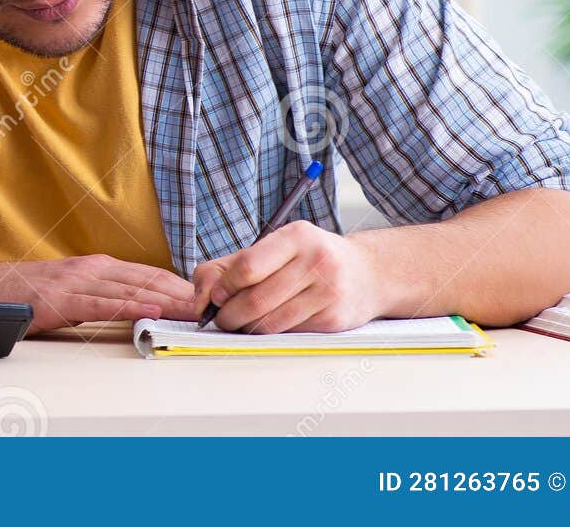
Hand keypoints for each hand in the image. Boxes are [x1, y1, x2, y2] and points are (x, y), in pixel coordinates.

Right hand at [0, 254, 197, 332]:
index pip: (149, 274)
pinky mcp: (62, 300)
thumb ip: (102, 294)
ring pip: (132, 289)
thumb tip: (137, 307)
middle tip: (214, 304)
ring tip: (196, 310)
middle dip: (184, 292)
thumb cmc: (26, 293)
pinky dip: (130, 307)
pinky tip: (152, 310)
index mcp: (96, 266)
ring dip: (168, 300)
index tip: (207, 298)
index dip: (181, 285)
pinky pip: (102, 304)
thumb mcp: (71, 289)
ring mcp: (76, 282)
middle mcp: (91, 268)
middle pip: (148, 278)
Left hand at [192, 221, 382, 333]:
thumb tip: (203, 296)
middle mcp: (316, 260)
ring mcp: (328, 291)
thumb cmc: (308, 259)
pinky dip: (271, 333)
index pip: (248, 267)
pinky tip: (268, 325)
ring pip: (271, 321)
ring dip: (246, 328)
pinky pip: (289, 333)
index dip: (224, 287)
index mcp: (296, 236)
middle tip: (221, 319)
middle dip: (230, 315)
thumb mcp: (273, 248)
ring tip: (239, 324)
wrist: (367, 273)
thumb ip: (229, 265)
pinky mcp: (334, 318)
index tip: (216, 297)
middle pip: (256, 299)